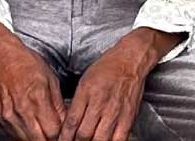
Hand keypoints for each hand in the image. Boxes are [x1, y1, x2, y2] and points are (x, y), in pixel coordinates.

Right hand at [0, 21, 63, 140]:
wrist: (1, 57)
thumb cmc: (27, 63)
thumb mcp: (51, 79)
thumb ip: (59, 105)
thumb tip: (67, 122)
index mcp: (37, 98)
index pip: (54, 131)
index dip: (63, 136)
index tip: (67, 134)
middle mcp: (22, 109)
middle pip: (41, 140)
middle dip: (51, 140)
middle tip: (57, 137)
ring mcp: (9, 115)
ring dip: (39, 139)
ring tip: (46, 133)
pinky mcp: (1, 118)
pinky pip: (16, 135)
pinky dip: (27, 135)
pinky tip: (33, 128)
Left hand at [60, 28, 176, 140]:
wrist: (130, 61)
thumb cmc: (106, 68)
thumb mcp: (84, 81)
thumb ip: (77, 103)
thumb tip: (69, 123)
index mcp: (85, 94)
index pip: (71, 123)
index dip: (64, 137)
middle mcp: (99, 104)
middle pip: (83, 135)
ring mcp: (114, 112)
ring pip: (100, 140)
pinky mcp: (128, 118)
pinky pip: (118, 139)